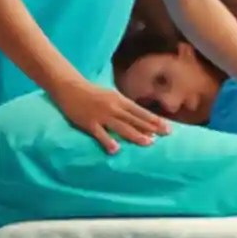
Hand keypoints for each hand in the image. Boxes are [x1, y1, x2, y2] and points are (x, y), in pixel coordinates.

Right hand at [50, 80, 169, 153]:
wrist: (70, 88)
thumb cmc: (92, 93)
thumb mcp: (110, 96)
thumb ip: (123, 107)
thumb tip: (138, 118)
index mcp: (119, 100)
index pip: (140, 112)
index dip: (154, 120)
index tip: (167, 127)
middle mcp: (113, 107)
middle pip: (134, 120)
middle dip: (151, 128)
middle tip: (164, 135)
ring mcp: (101, 116)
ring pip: (121, 127)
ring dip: (136, 135)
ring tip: (148, 143)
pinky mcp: (89, 123)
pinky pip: (100, 134)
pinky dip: (108, 142)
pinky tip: (116, 150)